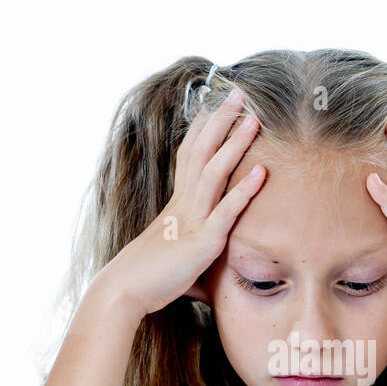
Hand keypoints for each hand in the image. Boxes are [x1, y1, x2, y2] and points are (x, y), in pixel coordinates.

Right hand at [99, 89, 265, 317]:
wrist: (124, 292)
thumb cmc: (147, 281)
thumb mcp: (175, 262)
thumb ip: (193, 261)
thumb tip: (206, 278)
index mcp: (176, 206)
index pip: (189, 158)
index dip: (202, 130)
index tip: (214, 105)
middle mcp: (183, 205)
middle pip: (202, 151)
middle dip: (221, 121)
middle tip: (239, 93)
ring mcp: (192, 220)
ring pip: (214, 172)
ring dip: (235, 143)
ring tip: (255, 119)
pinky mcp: (202, 241)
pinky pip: (226, 211)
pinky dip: (245, 190)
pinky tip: (262, 171)